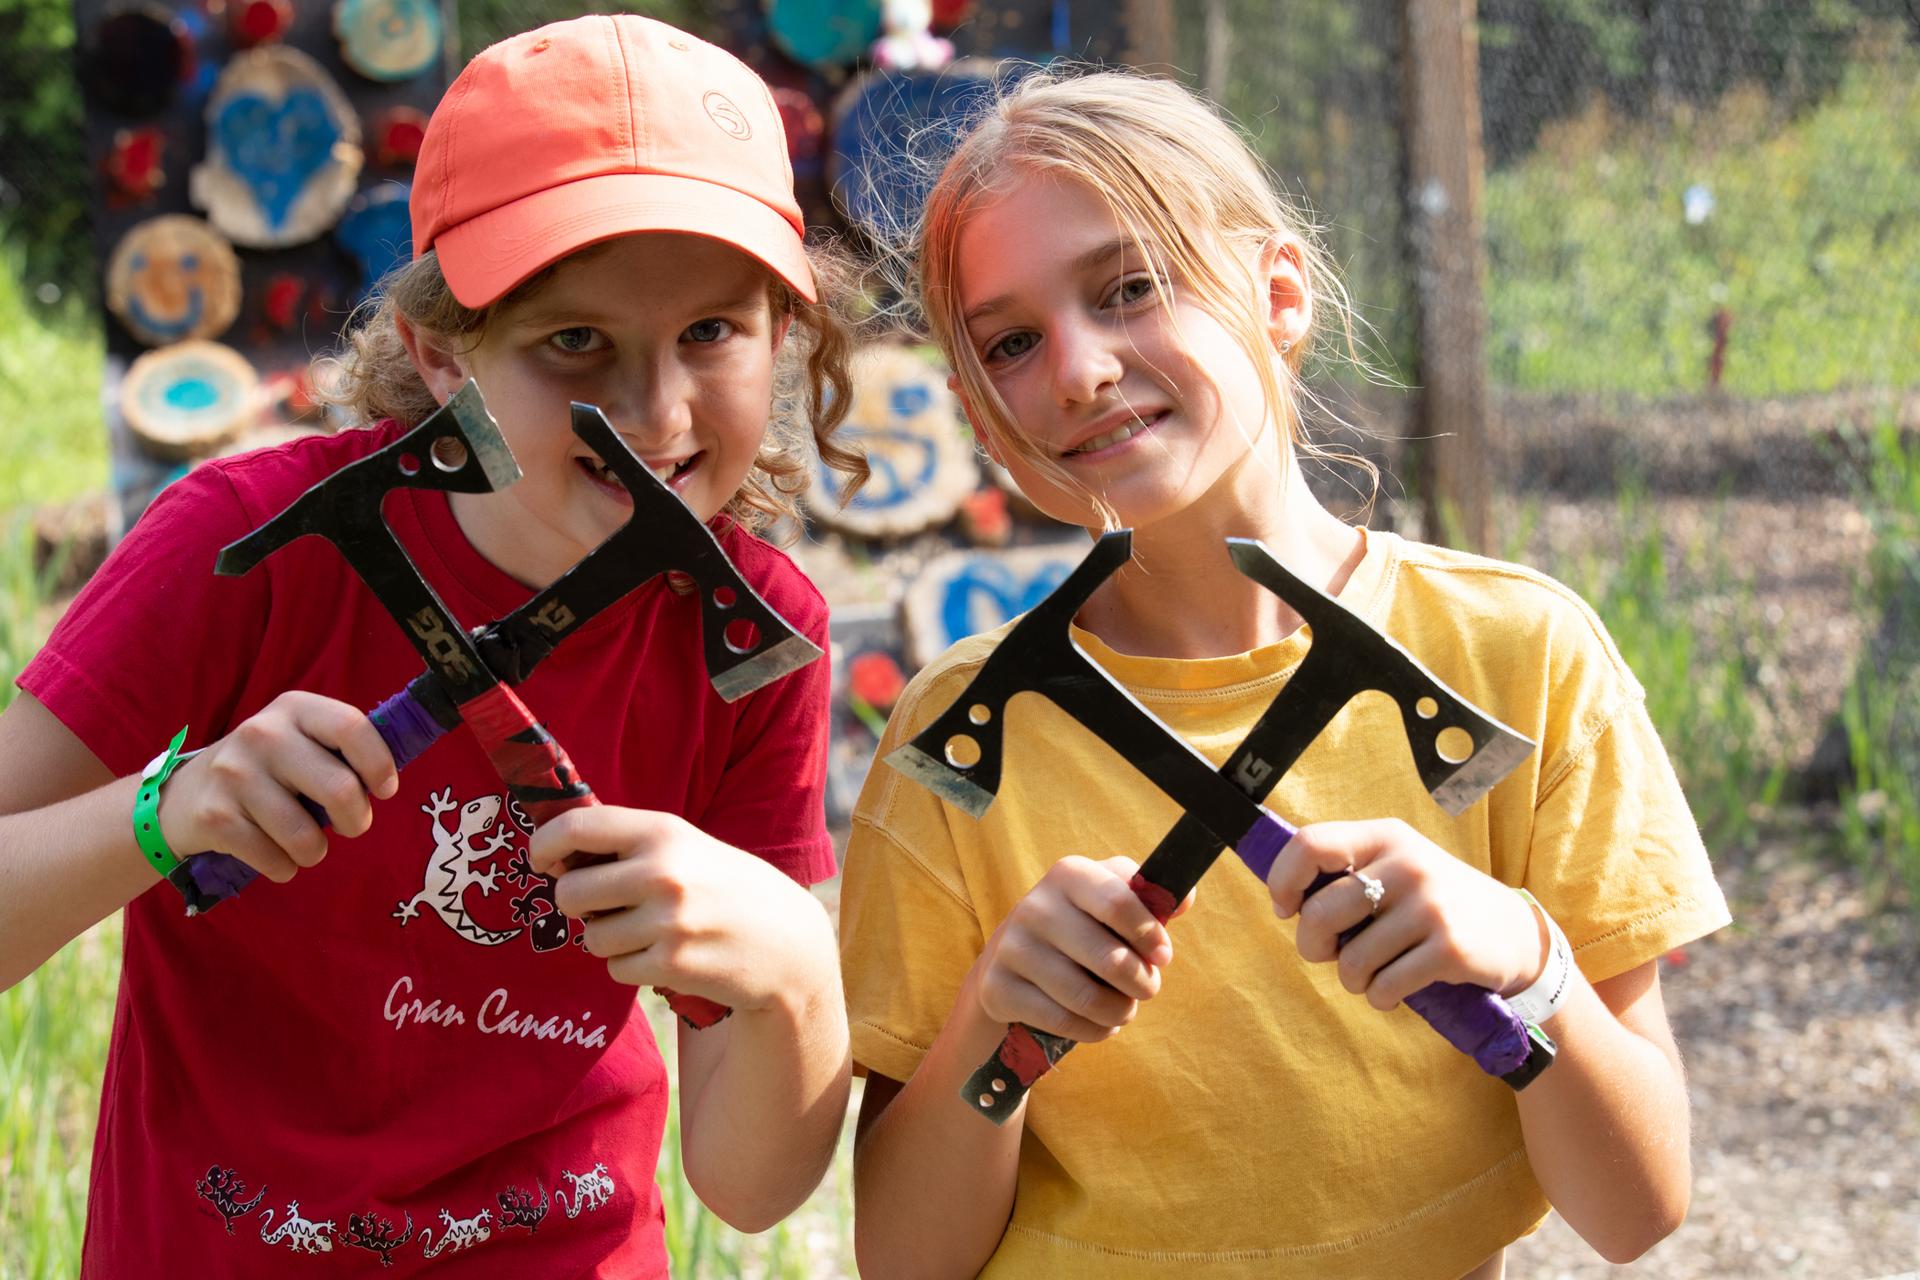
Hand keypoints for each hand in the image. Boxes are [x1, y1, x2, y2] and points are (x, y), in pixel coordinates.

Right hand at [156, 691, 397, 882]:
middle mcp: (262, 734)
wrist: (184, 795)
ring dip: (316, 852)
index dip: (379, 765)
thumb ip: (341, 751)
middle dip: (356, 821)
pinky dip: (284, 867)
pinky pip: (275, 861)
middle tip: (350, 825)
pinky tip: (275, 855)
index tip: (384, 791)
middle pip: (340, 790)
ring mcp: (234, 774)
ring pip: (306, 837)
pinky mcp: (215, 817)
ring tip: (307, 844)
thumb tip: (387, 781)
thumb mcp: (301, 741)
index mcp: (295, 708)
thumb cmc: (268, 770)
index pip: (352, 727)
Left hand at [529, 806, 835, 1012]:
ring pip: (591, 937)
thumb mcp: (687, 847)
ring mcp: (667, 920)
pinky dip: (631, 967)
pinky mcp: (672, 964)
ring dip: (609, 940)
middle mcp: (663, 871)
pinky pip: (615, 968)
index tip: (543, 860)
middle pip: (570, 891)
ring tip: (649, 932)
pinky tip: (665, 956)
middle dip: (578, 904)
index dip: (544, 844)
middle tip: (605, 906)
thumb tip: (554, 856)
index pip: (576, 826)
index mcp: (663, 831)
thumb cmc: (726, 889)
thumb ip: (630, 845)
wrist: (787, 942)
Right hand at [973, 855, 1190, 1043]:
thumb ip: (1150, 895)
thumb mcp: (1109, 897)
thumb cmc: (1080, 926)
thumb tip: (1183, 899)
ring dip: (1120, 1012)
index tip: (1164, 956)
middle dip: (1142, 983)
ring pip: (1087, 997)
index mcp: (1068, 875)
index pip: (1118, 902)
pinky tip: (1100, 1024)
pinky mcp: (997, 987)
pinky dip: (1094, 1031)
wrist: (1010, 959)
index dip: (1150, 935)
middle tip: (1147, 988)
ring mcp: (1012, 948)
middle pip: (1109, 959)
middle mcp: (1035, 906)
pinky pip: (1063, 1022)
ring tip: (1124, 1009)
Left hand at [1265, 819, 1544, 1010]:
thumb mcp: (1398, 866)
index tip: (1285, 908)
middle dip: (1312, 946)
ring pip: (1351, 960)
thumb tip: (1282, 896)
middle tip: (1327, 955)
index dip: (1283, 880)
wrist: (1515, 935)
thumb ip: (1347, 870)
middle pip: (1319, 913)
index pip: (1310, 844)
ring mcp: (1430, 906)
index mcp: (1385, 836)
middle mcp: (1407, 864)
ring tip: (1371, 975)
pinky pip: (1385, 986)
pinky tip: (1392, 990)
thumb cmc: (1433, 904)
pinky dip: (1379, 997)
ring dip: (1352, 979)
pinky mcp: (1450, 948)